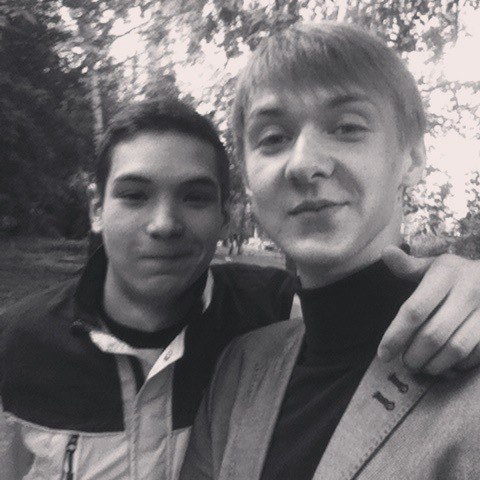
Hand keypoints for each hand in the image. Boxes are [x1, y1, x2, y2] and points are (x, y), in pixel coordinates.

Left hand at [377, 245, 479, 374]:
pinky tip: (448, 365)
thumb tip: (386, 252)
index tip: (383, 354)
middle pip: (433, 334)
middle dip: (414, 354)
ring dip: (435, 364)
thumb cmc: (458, 275)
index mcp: (446, 274)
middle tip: (405, 363)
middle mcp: (469, 290)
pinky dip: (459, 365)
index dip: (396, 335)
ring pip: (456, 349)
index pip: (414, 310)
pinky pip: (476, 355)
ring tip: (423, 367)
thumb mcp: (434, 266)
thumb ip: (408, 266)